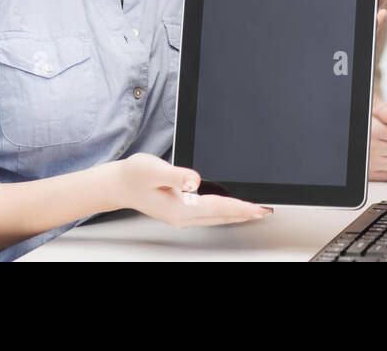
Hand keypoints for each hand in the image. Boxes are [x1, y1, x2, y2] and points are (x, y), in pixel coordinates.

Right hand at [119, 153, 269, 227]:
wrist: (120, 184)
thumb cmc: (134, 175)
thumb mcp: (153, 170)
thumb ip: (176, 175)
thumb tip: (195, 180)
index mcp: (180, 208)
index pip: (218, 208)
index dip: (241, 208)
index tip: (258, 208)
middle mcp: (183, 216)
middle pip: (222, 216)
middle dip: (246, 214)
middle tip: (266, 211)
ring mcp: (183, 216)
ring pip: (217, 217)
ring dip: (238, 214)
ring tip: (256, 211)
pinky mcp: (182, 211)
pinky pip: (210, 214)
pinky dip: (226, 211)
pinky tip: (232, 208)